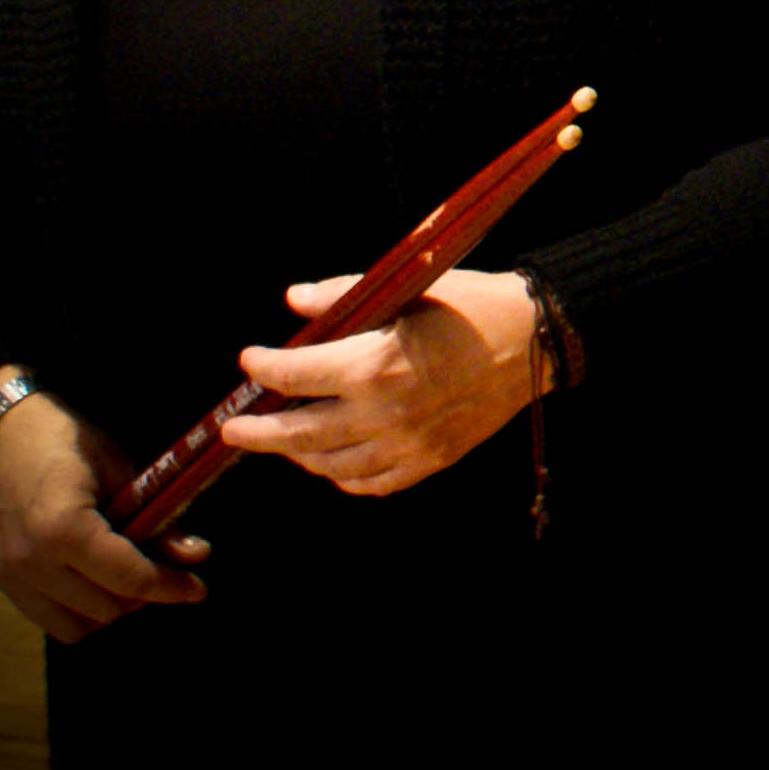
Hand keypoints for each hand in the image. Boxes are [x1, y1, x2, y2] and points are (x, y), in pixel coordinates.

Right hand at [0, 378, 206, 642]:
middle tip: (160, 571)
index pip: (129, 579)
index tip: (197, 589)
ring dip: (108, 608)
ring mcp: (9, 573)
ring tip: (124, 578)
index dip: (171, 587)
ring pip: (76, 625)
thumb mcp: (121, 470)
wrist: (2, 433)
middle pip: (106, 608)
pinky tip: (92, 582)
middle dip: (142, 595)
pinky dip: (77, 610)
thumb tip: (196, 556)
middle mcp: (30, 560)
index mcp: (62, 528)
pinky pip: (47, 618)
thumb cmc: (67, 442)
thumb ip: (157, 519)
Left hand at [222, 267, 540, 495]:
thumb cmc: (472, 305)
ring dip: (297, 454)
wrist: (537, 338)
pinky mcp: (430, 460)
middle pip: (298, 434)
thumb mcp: (409, 287)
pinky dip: (343, 475)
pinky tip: (332, 462)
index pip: (294, 376)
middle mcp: (384, 414)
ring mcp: (407, 444)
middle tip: (231, 430)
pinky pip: (371, 483)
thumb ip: (345, 294)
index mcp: (373, 366)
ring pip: (330, 464)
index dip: (262, 368)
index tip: (249, 361)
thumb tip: (294, 302)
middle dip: (257, 432)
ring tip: (281, 442)